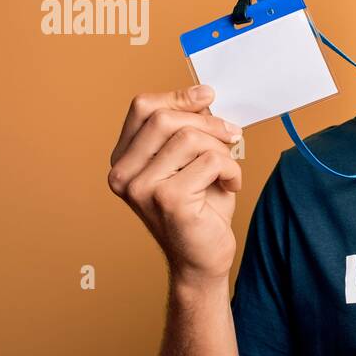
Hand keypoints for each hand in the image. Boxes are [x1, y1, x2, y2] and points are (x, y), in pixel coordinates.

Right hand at [107, 85, 243, 286]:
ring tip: (228, 170)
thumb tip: (203, 95)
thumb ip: (190, 130)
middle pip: (164, 118)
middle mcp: (123, 174)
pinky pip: (209, 161)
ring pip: (189, 138)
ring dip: (221, 150)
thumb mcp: (192, 161)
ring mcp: (141, 188)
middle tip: (232, 136)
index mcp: (124, 160)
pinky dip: (230, 169)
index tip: (207, 96)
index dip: (177, 97)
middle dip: (207, 122)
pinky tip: (231, 186)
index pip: (142, 108)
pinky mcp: (167, 200)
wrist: (204, 260)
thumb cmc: (201, 210)